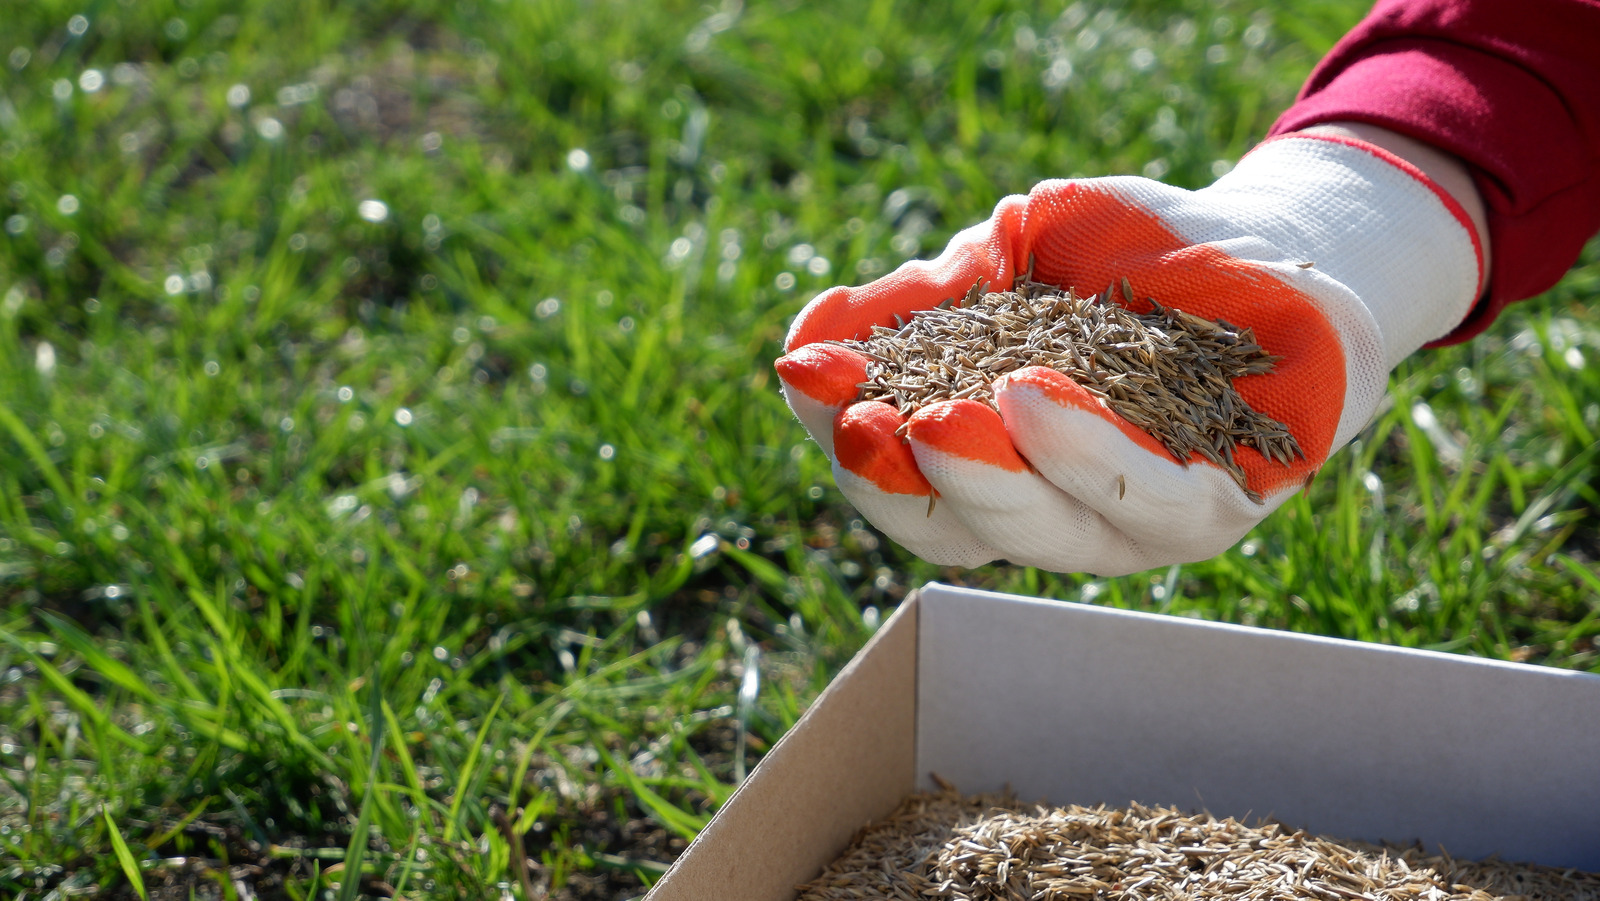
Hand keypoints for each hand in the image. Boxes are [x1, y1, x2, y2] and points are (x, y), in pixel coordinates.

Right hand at [776, 135, 1483, 575]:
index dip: (846, 440)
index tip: (807, 379)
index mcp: (991, 469)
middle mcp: (1053, 513)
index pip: (900, 484)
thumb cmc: (1125, 259)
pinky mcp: (1223, 503)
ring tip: (945, 417)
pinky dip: (1086, 456)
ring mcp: (1135, 523)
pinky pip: (1149, 498)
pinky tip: (1032, 398)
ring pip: (1048, 529)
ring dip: (989, 478)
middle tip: (866, 422)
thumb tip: (806, 341)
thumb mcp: (1004, 262)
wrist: (1265, 244)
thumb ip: (919, 306)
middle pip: (959, 529)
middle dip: (905, 478)